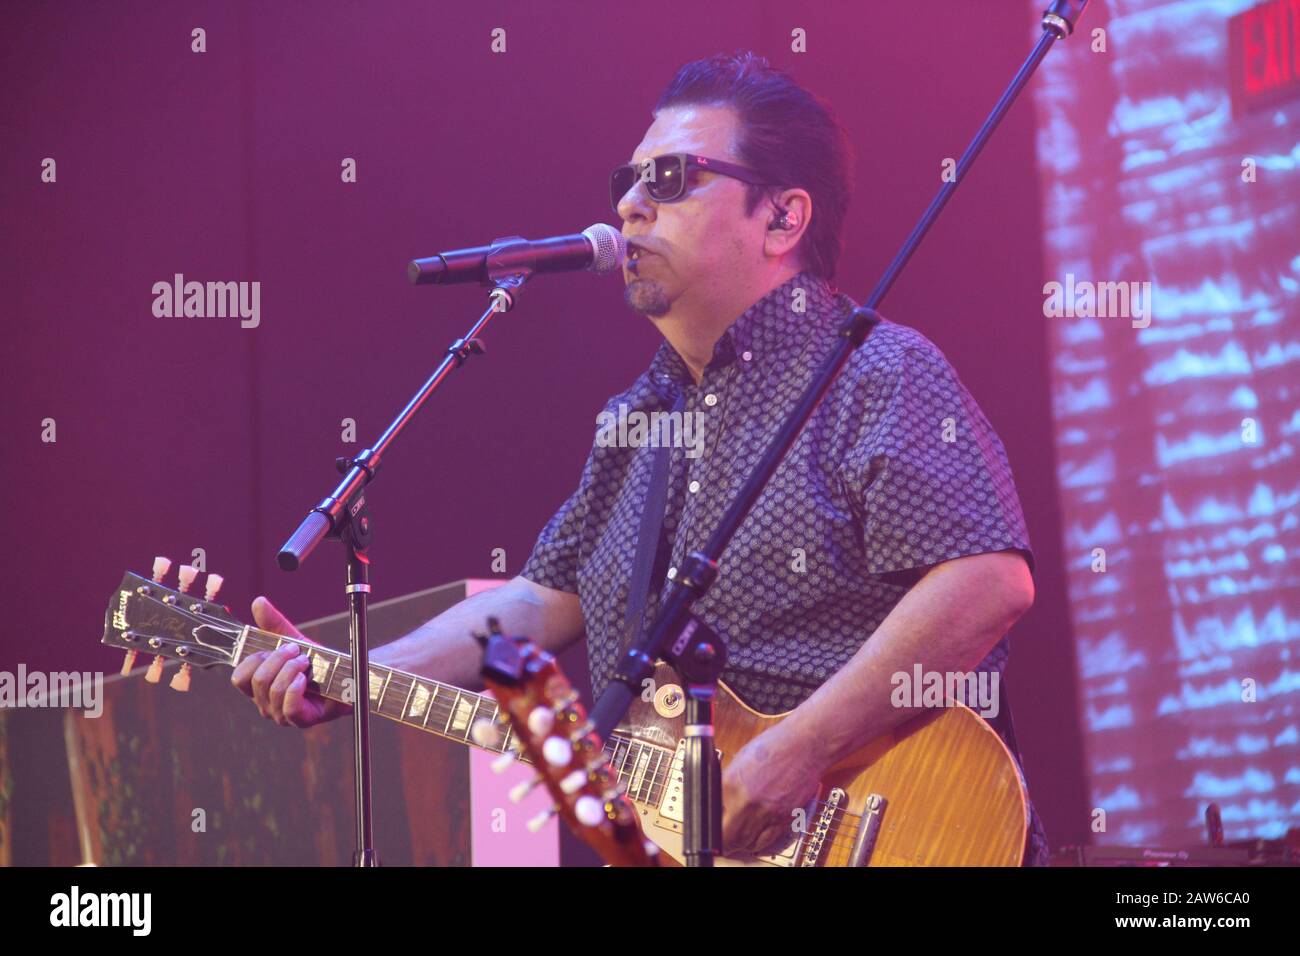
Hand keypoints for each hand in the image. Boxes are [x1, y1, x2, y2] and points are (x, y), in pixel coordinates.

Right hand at [231, 596, 350, 727]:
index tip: (278, 646)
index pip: (239, 678)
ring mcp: (281, 714)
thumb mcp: (295, 641)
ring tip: (306, 663)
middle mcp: (265, 703)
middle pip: (256, 680)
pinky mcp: (299, 720)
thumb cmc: (317, 663)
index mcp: (259, 687)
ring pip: (272, 690)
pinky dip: (296, 688)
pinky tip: (305, 679)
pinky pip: (289, 707)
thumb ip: (275, 624)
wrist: (347, 677)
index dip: (254, 658)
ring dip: (291, 669)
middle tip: (297, 651)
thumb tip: (258, 602)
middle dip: (277, 659)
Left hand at [721, 722, 823, 857]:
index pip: (711, 814)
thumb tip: (719, 800)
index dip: (710, 820)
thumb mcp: (740, 759)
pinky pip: (767, 841)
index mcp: (730, 782)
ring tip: (737, 838)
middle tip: (722, 835)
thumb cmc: (775, 745)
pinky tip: (755, 836)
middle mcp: (747, 801)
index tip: (711, 821)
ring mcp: (767, 812)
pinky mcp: (784, 818)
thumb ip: (728, 782)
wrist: (804, 745)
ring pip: (746, 843)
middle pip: (727, 837)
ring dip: (739, 843)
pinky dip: (758, 843)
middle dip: (723, 838)